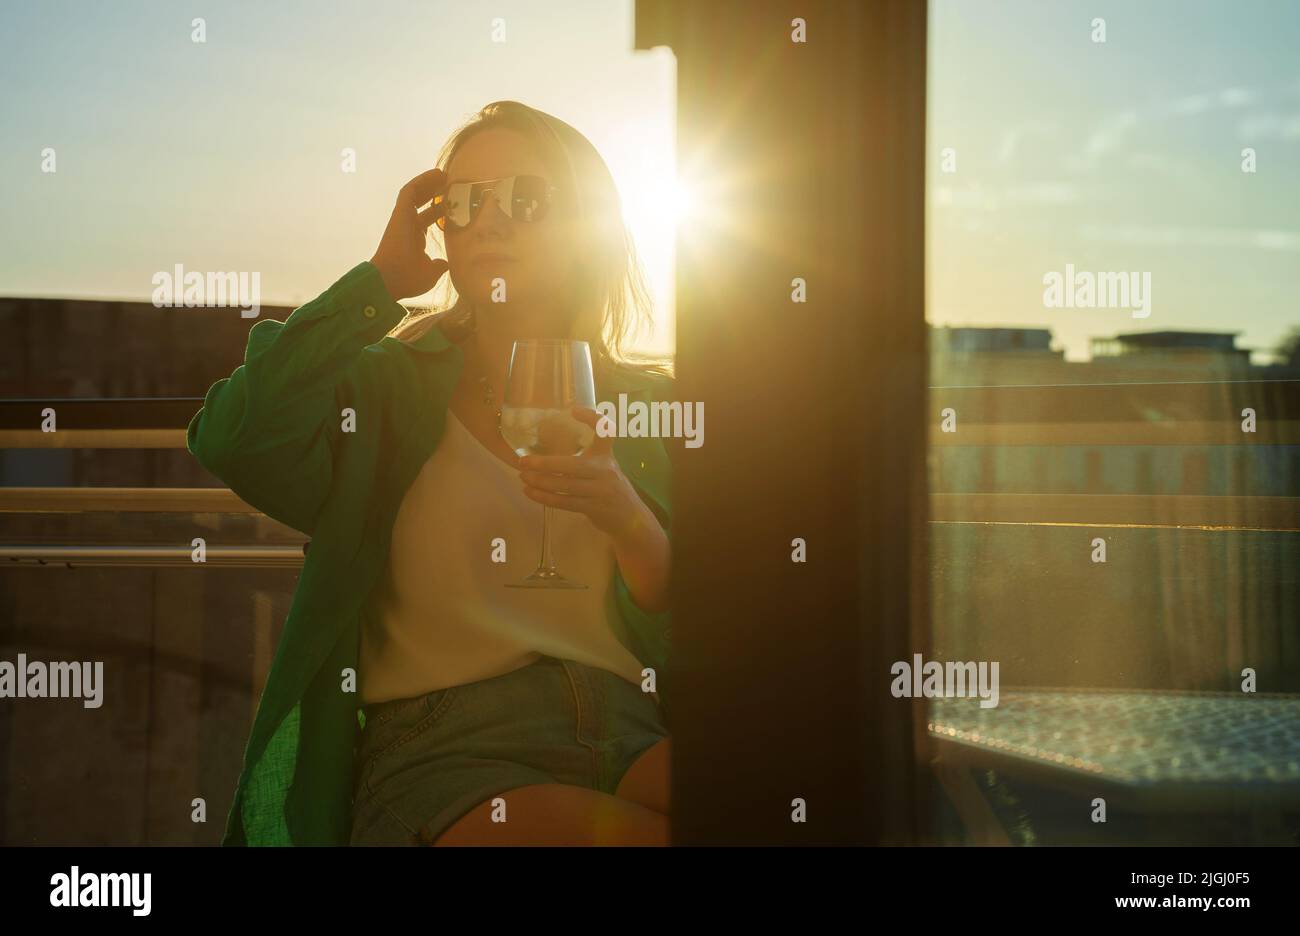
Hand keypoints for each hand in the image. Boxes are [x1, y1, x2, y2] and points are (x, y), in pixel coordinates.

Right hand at [369, 168, 449, 300]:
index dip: (438, 212)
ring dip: (430, 183)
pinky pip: (411, 190)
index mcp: (414, 238)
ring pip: (416, 194)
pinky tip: (437, 174)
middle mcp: (408, 225)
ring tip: (445, 174)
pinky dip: (423, 181)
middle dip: (435, 194)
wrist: (391, 279)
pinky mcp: (400, 211)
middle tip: (450, 185)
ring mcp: (403, 217)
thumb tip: (444, 264)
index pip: (426, 220)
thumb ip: (437, 266)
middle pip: (422, 204)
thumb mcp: (430, 273)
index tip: (451, 205)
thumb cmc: (409, 278)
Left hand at [517, 406, 656, 545]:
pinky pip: (565, 502)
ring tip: (523, 477)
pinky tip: (531, 492)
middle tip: (523, 461)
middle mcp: (606, 470)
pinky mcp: (594, 508)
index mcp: (607, 456)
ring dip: (541, 482)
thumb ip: (586, 460)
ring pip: (566, 486)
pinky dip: (545, 498)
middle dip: (545, 464)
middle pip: (573, 465)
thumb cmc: (611, 489)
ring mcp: (601, 491)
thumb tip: (547, 456)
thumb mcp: (604, 469)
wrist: (631, 518)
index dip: (592, 418)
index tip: (573, 411)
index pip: (605, 431)